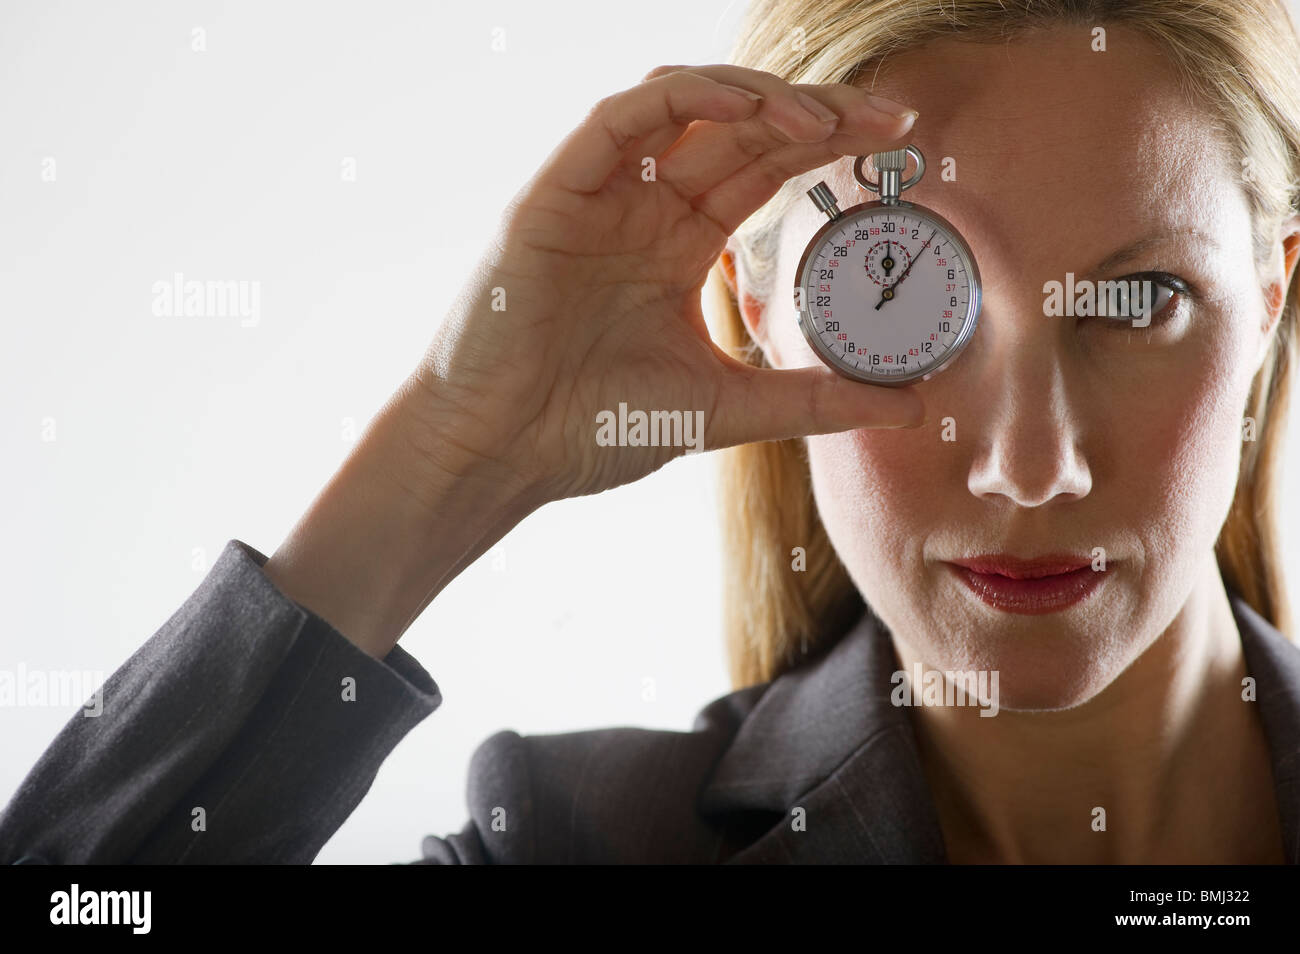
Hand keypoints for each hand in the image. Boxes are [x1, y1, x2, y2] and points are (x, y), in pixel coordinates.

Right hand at [402, 63, 924, 508]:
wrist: (504, 453)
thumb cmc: (593, 429)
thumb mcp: (726, 409)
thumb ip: (813, 399)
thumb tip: (909, 405)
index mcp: (678, 248)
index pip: (763, 171)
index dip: (828, 145)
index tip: (899, 140)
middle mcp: (644, 210)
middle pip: (738, 130)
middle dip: (813, 114)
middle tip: (885, 118)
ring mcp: (601, 197)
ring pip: (684, 106)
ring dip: (755, 99)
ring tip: (821, 118)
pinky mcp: (556, 193)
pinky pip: (620, 119)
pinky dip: (684, 100)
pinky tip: (748, 109)